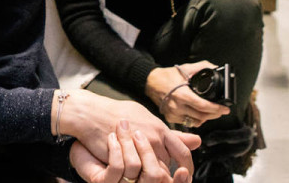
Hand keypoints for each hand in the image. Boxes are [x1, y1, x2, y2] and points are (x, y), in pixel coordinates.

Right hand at [70, 122, 190, 182]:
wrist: (91, 114)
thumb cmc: (116, 112)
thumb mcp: (146, 117)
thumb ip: (171, 133)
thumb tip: (197, 141)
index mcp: (161, 129)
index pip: (183, 153)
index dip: (187, 166)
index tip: (184, 173)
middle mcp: (154, 139)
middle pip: (169, 167)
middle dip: (167, 175)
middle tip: (160, 177)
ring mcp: (140, 148)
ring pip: (154, 173)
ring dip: (150, 177)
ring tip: (144, 177)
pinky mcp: (126, 156)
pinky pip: (137, 173)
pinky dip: (137, 176)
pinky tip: (133, 176)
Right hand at [145, 62, 229, 127]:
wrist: (151, 82)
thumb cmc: (167, 75)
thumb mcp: (185, 68)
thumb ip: (201, 66)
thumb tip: (215, 67)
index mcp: (182, 94)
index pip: (203, 106)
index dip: (216, 109)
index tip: (225, 109)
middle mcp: (177, 106)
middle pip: (202, 116)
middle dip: (214, 114)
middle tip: (221, 111)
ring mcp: (173, 113)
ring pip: (195, 121)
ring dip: (206, 118)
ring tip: (211, 112)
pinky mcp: (170, 118)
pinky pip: (187, 122)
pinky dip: (195, 120)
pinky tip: (199, 114)